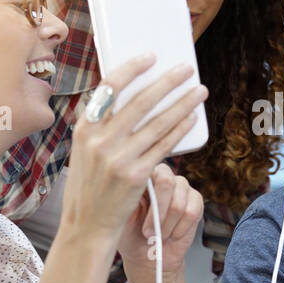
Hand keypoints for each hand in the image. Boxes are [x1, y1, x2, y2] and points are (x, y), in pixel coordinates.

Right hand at [58, 55, 206, 244]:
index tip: (150, 57)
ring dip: (182, 104)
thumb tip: (129, 95)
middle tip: (186, 69)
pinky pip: (164, 146)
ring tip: (199, 91)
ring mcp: (119, 158)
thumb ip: (101, 126)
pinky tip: (192, 118)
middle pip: (141, 101)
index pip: (109, 88)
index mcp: (84, 129)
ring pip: (158, 123)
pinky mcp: (137, 175)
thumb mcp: (84, 150)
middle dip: (167, 82)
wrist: (87, 225)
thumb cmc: (89, 185)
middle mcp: (100, 140)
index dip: (132, 69)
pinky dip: (180, 129)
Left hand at [117, 163, 203, 273]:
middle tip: (148, 232)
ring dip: (168, 225)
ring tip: (159, 235)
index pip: (150, 170)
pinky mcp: (196, 202)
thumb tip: (130, 186)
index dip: (150, 196)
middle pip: (167, 182)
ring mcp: (182, 189)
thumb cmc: (131, 236)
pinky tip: (172, 234)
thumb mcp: (121, 217)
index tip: (144, 220)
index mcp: (144, 177)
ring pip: (179, 202)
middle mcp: (164, 178)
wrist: (148, 257)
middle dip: (158, 213)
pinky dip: (180, 229)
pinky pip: (192, 212)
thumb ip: (126, 198)